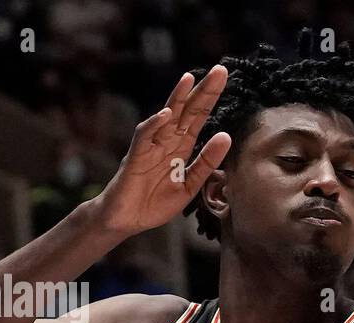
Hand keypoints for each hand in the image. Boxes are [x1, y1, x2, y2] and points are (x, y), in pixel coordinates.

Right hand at [91, 66, 231, 236]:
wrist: (127, 219)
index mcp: (181, 147)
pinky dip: (155, 125)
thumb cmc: (155, 202)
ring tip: (192, 79)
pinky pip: (144, 137)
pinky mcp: (136, 157)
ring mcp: (150, 147)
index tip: (227, 79)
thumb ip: (206, 163)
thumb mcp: (190, 185)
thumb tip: (226, 137)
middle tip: (221, 70)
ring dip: (178, 99)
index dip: (211, 99)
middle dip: (203, 92)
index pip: (199, 118)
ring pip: (165, 118)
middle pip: (187, 111)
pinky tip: (167, 114)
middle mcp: (166, 141)